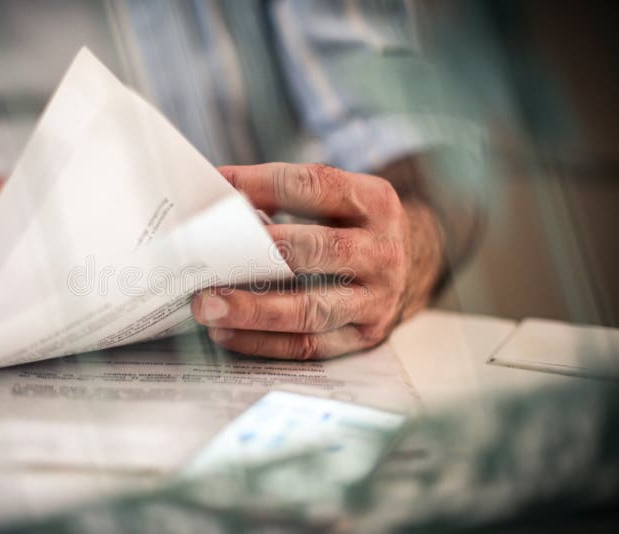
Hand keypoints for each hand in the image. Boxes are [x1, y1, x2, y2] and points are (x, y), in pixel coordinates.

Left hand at [191, 163, 443, 359]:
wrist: (412, 265)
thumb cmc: (353, 226)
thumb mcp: (338, 198)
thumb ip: (287, 194)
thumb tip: (215, 199)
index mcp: (375, 201)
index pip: (315, 185)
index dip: (262, 184)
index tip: (216, 188)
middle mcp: (383, 251)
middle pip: (318, 251)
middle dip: (258, 254)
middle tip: (208, 258)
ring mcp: (378, 299)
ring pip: (311, 309)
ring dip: (254, 310)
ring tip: (208, 307)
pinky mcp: (365, 337)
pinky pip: (310, 346)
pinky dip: (264, 342)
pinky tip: (227, 333)